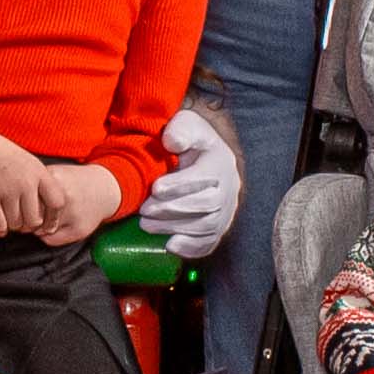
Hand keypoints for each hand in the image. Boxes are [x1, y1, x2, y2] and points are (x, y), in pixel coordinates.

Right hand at [0, 125, 52, 235]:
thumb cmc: (2, 155)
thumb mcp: (28, 161)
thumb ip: (40, 182)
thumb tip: (50, 211)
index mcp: (38, 172)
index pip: (57, 203)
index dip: (53, 218)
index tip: (47, 224)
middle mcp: (24, 182)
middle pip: (35, 220)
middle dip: (28, 225)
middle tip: (22, 222)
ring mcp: (6, 191)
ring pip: (16, 225)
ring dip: (12, 225)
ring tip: (8, 216)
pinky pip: (0, 226)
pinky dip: (0, 228)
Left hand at [28, 162, 126, 247]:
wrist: (104, 189)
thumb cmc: (74, 182)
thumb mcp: (53, 175)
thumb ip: (34, 185)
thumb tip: (14, 205)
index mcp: (54, 180)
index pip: (23, 198)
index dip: (20, 204)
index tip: (21, 205)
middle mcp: (64, 197)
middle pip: (30, 215)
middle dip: (26, 219)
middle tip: (29, 216)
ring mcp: (72, 214)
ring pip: (39, 230)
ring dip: (36, 229)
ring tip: (42, 221)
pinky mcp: (78, 229)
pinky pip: (51, 240)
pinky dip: (47, 237)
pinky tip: (53, 227)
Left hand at [140, 106, 242, 260]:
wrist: (201, 158)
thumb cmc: (189, 141)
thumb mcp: (186, 125)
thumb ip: (180, 130)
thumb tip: (172, 142)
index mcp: (221, 161)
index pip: (206, 177)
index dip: (181, 185)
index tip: (155, 187)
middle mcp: (229, 188)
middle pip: (207, 205)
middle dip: (173, 209)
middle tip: (144, 210)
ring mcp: (226, 211)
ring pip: (206, 227)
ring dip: (175, 228)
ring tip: (146, 224)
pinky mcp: (218, 228)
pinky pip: (210, 243)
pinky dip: (191, 248)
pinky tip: (170, 245)